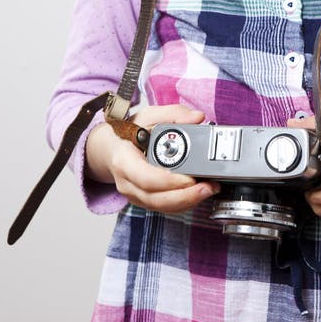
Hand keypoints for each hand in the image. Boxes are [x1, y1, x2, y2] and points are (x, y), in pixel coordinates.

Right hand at [86, 105, 220, 212]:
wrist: (110, 147)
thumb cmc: (128, 132)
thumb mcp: (148, 116)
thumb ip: (174, 114)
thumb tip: (197, 117)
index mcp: (124, 161)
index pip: (146, 178)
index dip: (170, 181)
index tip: (191, 177)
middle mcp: (127, 183)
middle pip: (156, 199)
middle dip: (185, 196)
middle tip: (209, 186)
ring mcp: (135, 195)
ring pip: (161, 207)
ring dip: (187, 201)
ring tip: (209, 189)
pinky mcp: (144, 200)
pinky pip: (164, 207)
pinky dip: (183, 203)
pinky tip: (199, 193)